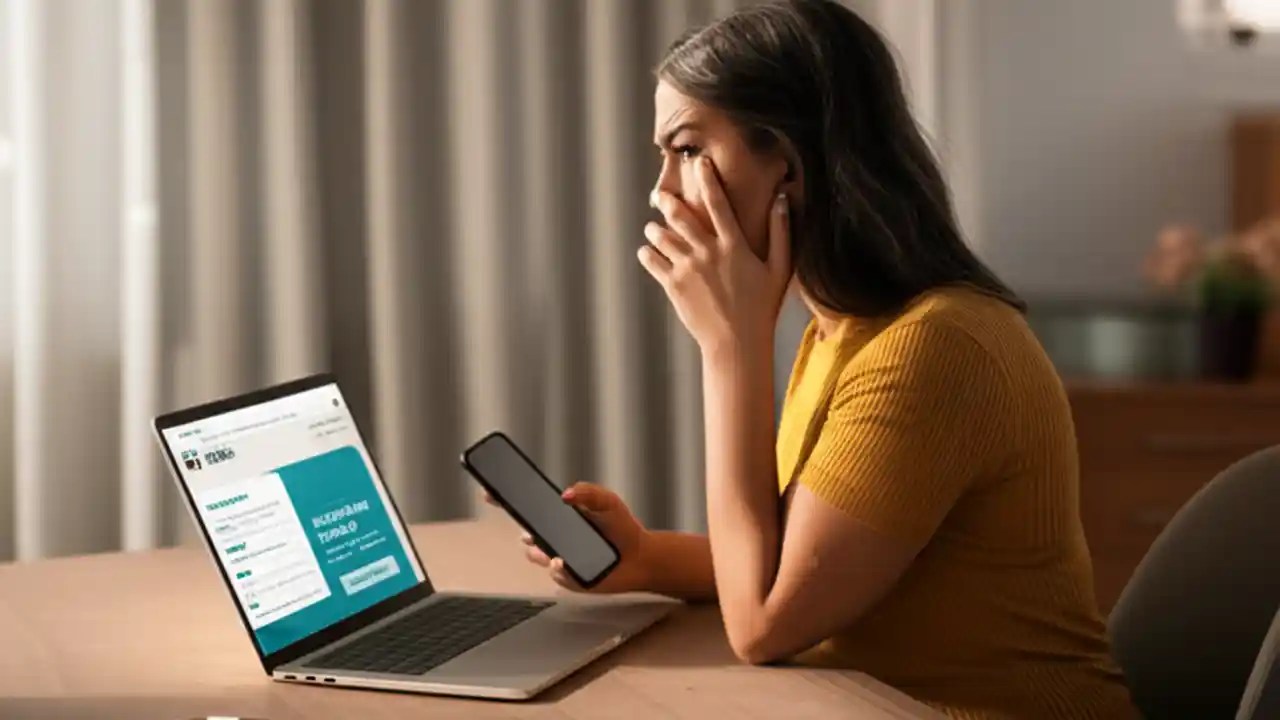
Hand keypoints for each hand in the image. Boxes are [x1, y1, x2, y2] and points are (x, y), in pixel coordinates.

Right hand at [483, 483, 651, 593]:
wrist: (641, 558)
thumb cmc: (622, 529)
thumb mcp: (608, 502)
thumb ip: (588, 492)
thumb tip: (565, 494)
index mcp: (559, 516)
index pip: (528, 507)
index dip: (506, 499)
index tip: (489, 491)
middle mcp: (554, 536)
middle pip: (525, 532)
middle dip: (523, 529)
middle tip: (530, 529)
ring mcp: (558, 557)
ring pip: (535, 555)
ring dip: (539, 552)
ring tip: (555, 550)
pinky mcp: (567, 577)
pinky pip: (554, 574)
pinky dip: (558, 568)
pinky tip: (564, 563)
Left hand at [639, 156, 791, 358]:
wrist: (736, 343)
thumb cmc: (761, 307)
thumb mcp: (779, 269)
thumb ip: (782, 233)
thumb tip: (782, 200)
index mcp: (734, 245)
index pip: (718, 203)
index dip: (707, 180)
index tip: (699, 163)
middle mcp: (708, 252)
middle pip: (680, 215)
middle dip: (668, 201)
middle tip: (662, 197)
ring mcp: (688, 268)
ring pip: (661, 236)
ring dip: (655, 229)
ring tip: (654, 229)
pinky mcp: (673, 285)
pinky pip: (651, 260)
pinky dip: (646, 253)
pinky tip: (648, 252)